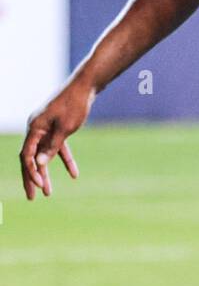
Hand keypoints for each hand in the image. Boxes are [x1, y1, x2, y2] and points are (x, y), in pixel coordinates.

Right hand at [20, 77, 93, 199]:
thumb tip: (38, 164)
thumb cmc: (75, 104)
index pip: (26, 154)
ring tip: (48, 193)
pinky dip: (65, 160)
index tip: (39, 186)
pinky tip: (74, 174)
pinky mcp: (57, 128)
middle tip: (32, 198)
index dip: (31, 172)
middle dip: (31, 178)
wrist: (85, 86)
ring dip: (46, 173)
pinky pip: (58, 148)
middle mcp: (36, 129)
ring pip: (43, 155)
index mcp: (34, 127)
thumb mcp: (65, 128)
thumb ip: (52, 147)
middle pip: (30, 158)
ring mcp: (46, 129)